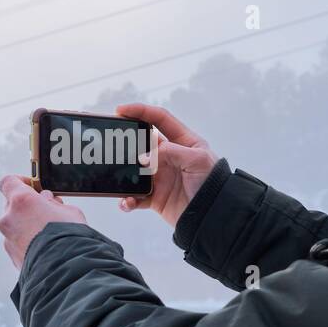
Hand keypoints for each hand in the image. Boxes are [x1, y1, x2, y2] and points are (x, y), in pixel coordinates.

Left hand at [0, 175, 86, 268]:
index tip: (32, 186)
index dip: (20, 181)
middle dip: (28, 206)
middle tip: (47, 211)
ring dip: (28, 225)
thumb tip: (47, 201)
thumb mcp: (69, 211)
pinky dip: (28, 241)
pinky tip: (46, 247)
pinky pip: (18, 242)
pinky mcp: (11, 255)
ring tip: (49, 233)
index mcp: (21, 201)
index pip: (9, 182)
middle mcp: (9, 218)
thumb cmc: (70, 238)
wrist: (65, 271)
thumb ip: (53, 202)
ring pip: (15, 225)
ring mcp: (8, 238)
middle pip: (13, 204)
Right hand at [114, 104, 219, 227]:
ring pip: (134, 170)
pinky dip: (128, 199)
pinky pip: (135, 196)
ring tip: (118, 176)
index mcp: (182, 142)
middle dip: (127, 142)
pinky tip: (128, 201)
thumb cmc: (213, 184)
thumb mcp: (198, 159)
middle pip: (142, 143)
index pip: (159, 119)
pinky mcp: (155, 196)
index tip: (121, 110)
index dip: (141, 111)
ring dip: (124, 173)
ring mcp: (160, 176)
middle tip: (113, 143)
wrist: (214, 216)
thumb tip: (147, 155)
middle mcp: (169, 156)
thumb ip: (173, 151)